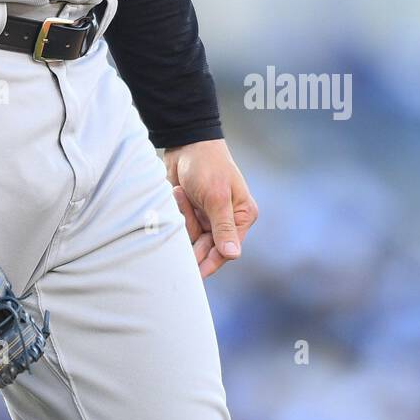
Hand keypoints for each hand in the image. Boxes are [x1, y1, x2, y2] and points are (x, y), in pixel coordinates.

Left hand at [162, 139, 257, 279]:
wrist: (185, 143)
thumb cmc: (206, 165)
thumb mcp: (216, 196)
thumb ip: (223, 227)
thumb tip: (233, 255)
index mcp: (242, 216)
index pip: (227, 250)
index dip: (211, 262)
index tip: (196, 275)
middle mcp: (227, 220)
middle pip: (207, 248)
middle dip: (192, 236)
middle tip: (183, 220)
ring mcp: (208, 217)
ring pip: (192, 238)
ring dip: (184, 218)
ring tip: (181, 193)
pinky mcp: (192, 212)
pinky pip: (182, 227)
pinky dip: (178, 212)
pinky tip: (177, 192)